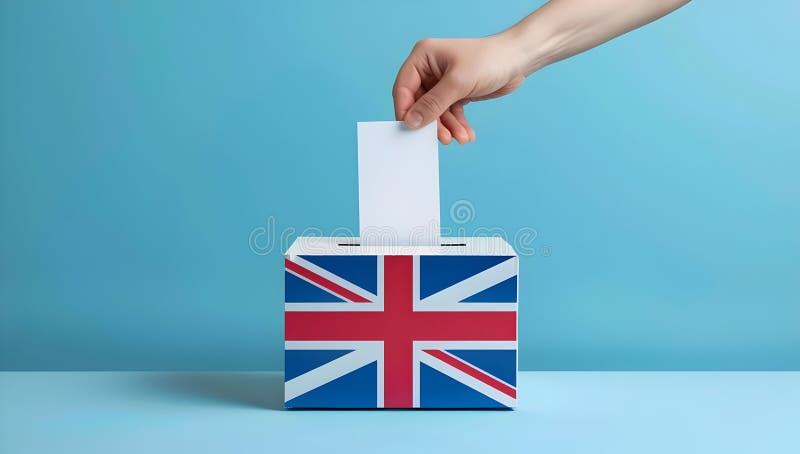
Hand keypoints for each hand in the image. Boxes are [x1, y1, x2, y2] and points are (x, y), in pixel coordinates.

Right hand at [392, 35, 524, 144]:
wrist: (518, 59)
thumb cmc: (489, 59)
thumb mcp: (458, 82)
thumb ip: (433, 104)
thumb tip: (411, 121)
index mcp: (423, 57)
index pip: (404, 87)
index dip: (405, 110)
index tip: (411, 129)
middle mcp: (429, 69)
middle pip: (420, 104)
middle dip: (433, 122)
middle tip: (443, 138)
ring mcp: (442, 83)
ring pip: (436, 112)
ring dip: (449, 127)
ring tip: (461, 137)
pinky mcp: (456, 93)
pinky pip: (451, 114)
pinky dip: (458, 125)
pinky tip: (466, 134)